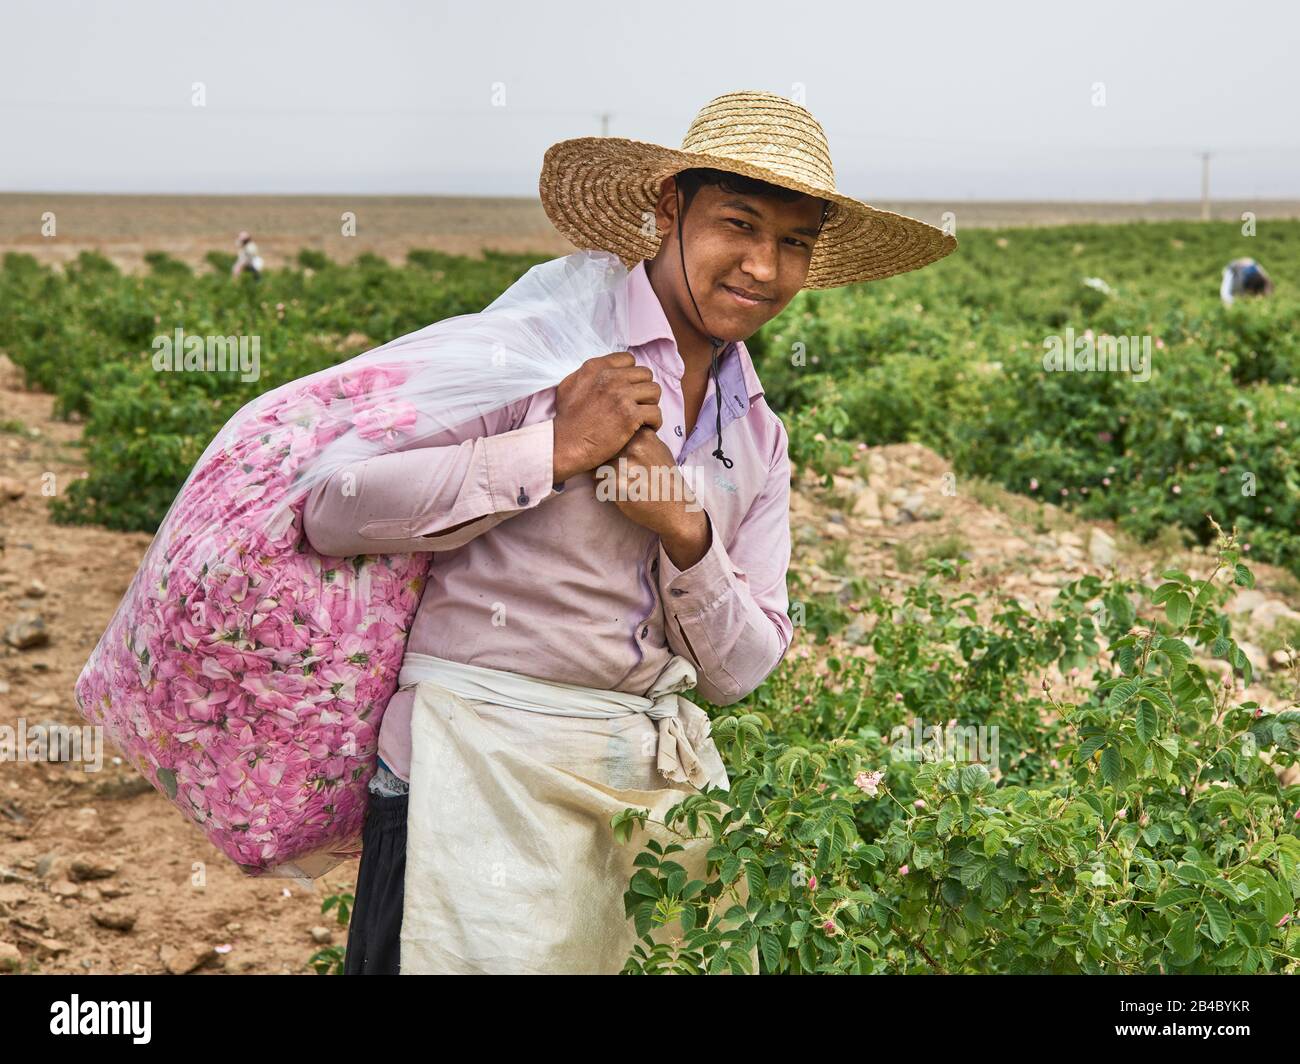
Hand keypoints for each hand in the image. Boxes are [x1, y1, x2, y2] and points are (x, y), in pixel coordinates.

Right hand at [552, 352, 662, 481]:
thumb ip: (586, 374)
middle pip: (645, 374)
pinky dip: (655, 422)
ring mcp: (621, 395)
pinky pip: (656, 412)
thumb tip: (600, 371)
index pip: (629, 359)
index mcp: (596, 367)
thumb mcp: (569, 386)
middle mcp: (610, 377)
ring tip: (644, 416)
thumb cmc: (565, 419)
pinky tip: (647, 428)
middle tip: (639, 405)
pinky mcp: (630, 415)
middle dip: (644, 390)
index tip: (629, 389)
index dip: (632, 375)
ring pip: (654, 391)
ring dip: (651, 404)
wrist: (564, 444)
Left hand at [602, 427, 710, 566]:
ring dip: (604, 478)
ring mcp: (624, 464)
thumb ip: (640, 438)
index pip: (612, 436)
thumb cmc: (665, 480)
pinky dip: (606, 491)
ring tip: (622, 485)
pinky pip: (598, 485)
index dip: (613, 450)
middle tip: (623, 476)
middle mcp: (633, 446)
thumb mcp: (659, 449)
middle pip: (603, 451)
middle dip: (606, 463)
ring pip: (597, 468)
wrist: (674, 508)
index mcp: (642, 435)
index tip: (623, 460)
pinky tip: (622, 495)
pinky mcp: (617, 484)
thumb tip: (618, 433)